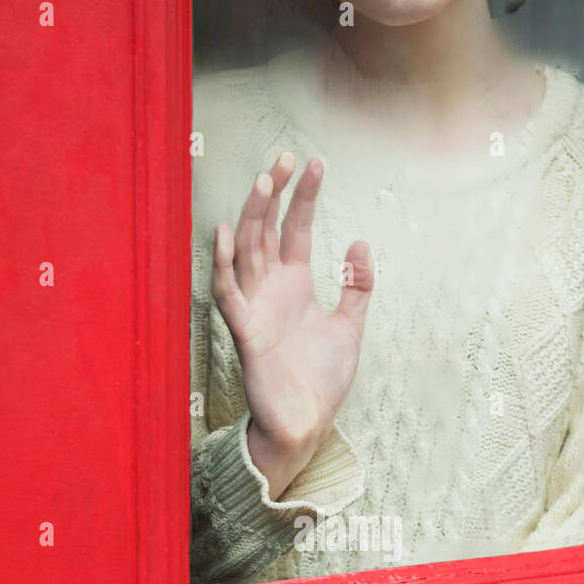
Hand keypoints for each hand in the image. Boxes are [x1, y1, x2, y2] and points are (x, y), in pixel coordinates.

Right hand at [211, 153, 373, 498]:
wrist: (307, 425)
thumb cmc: (320, 380)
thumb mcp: (349, 327)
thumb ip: (357, 287)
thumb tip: (360, 241)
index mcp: (294, 285)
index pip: (295, 230)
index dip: (304, 198)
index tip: (315, 165)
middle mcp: (271, 290)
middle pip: (267, 230)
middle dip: (275, 194)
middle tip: (285, 158)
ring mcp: (255, 308)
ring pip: (247, 251)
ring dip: (253, 216)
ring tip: (264, 181)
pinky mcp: (245, 332)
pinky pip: (228, 293)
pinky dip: (224, 264)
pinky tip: (227, 233)